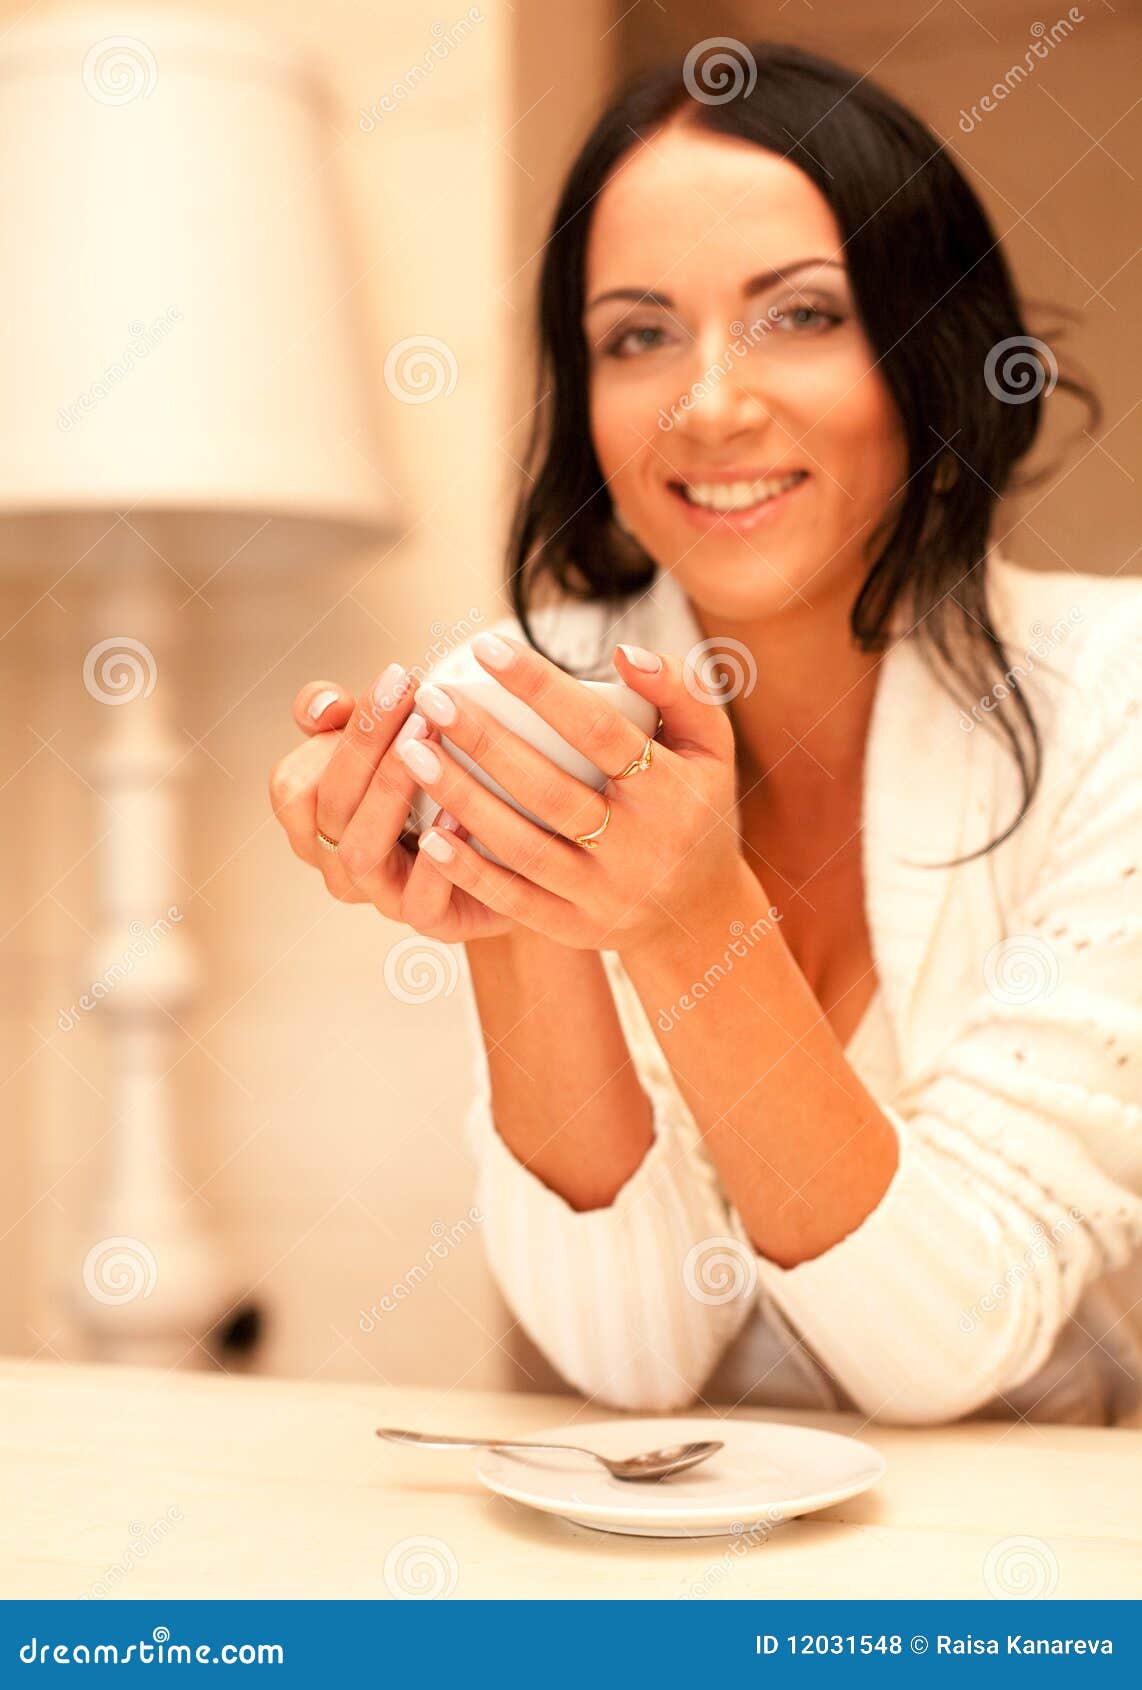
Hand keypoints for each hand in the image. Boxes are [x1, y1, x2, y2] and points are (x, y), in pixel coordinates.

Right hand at [268, 665, 517, 941]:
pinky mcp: (431, 923)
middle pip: (332, 806)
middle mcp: (340, 863)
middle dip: (370, 745)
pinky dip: (439, 859)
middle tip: (419, 700)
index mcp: (316, 820)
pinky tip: (461, 812)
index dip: (338, 732)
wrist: (515, 838)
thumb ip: (345, 713)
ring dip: (393, 791)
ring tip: (432, 743)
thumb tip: (323, 708)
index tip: (395, 679)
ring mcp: (382, 896)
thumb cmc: (440, 779)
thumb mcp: (392, 734)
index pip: (293, 783)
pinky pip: (422, 902)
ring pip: (363, 851)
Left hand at [396, 633, 747, 953]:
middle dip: (483, 740)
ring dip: (461, 799)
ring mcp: (605, 894)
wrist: (699, 913)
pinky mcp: (576, 929)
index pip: (597, 730)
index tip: (485, 648)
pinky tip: (428, 835)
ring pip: (523, 845)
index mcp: (671, 791)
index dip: (540, 687)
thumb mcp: (710, 746)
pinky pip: (514, 900)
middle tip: (431, 698)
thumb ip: (681, 689)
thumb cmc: (695, 806)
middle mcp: (640, 846)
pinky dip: (470, 870)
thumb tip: (625, 652)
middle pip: (548, 788)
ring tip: (411, 753)